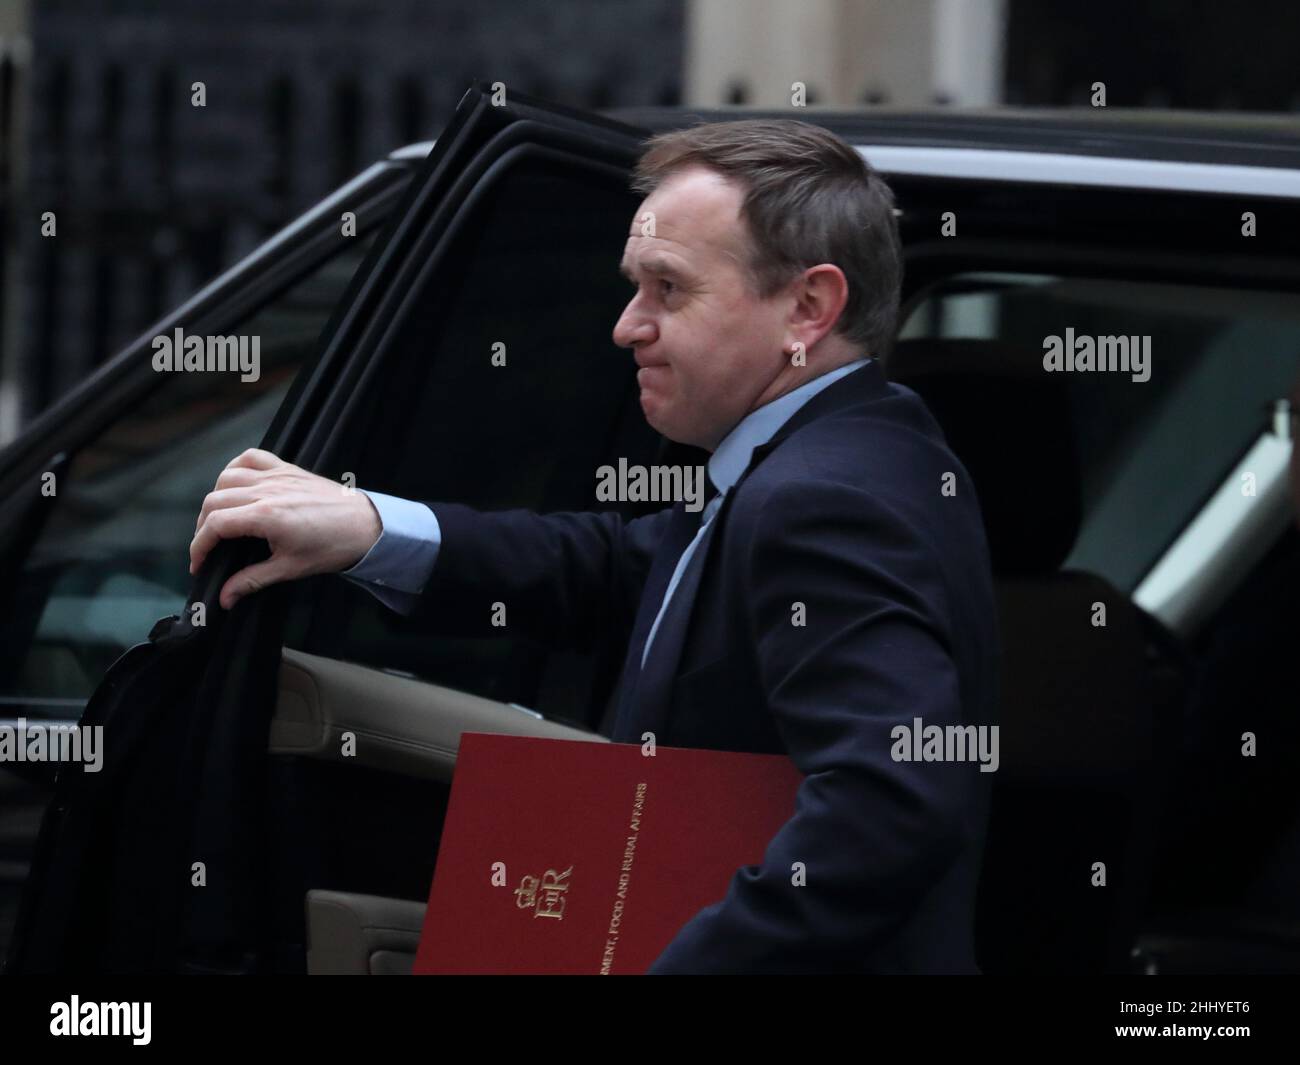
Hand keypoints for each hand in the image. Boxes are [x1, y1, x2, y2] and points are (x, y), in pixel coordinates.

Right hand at [190, 448, 381, 609]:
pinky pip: (251, 458)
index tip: (199, 563)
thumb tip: (225, 597)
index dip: (199, 546)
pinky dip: (236, 468)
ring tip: (220, 521)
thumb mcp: (290, 568)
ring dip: (216, 498)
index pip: (215, 525)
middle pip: (214, 501)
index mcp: (266, 516)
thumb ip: (252, 580)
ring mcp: (277, 476)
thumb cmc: (333, 546)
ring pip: (227, 478)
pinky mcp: (288, 468)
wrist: (367, 526)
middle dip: (203, 527)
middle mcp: (268, 490)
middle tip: (208, 548)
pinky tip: (236, 484)